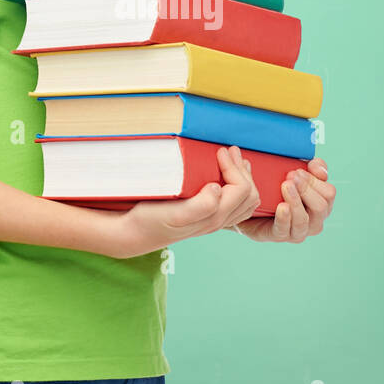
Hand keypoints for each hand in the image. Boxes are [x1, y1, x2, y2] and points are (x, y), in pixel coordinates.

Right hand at [108, 145, 260, 257]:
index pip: (241, 189)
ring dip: (243, 177)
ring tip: (234, 159)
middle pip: (249, 195)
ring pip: (245, 201)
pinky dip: (237, 186)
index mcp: (214, 217)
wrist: (134, 233)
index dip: (234, 168)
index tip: (219, 152)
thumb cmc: (151, 221)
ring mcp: (212, 220)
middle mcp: (217, 221)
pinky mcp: (204, 216)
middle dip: (243, 170)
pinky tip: (226, 176)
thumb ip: (201, 205)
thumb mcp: (174, 213)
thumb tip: (218, 189)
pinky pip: (234, 204)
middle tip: (230, 150)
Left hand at [231, 157, 334, 242]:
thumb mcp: (295, 175)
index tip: (299, 170)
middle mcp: (314, 221)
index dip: (315, 180)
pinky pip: (285, 229)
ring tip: (285, 186)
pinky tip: (281, 206)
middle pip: (321, 207)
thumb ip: (310, 168)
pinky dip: (284, 217)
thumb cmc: (277, 188)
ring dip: (295, 201)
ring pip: (304, 219)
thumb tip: (317, 165)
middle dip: (306, 189)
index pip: (329, 193)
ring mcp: (298, 231)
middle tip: (290, 176)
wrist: (251, 203)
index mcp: (321, 204)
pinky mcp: (280, 236)